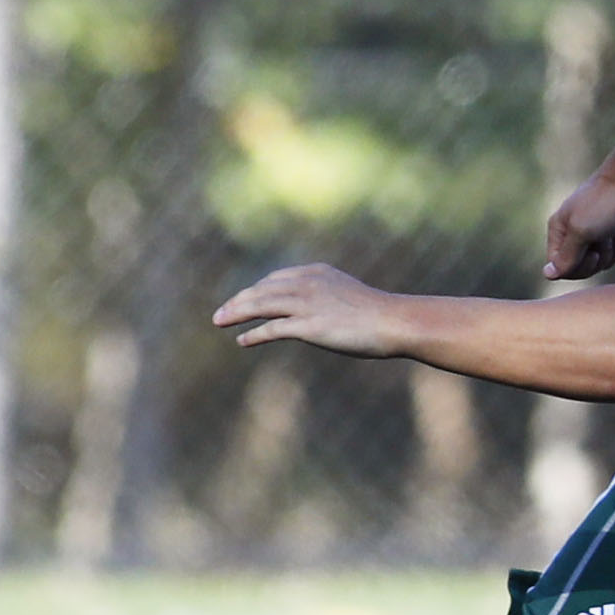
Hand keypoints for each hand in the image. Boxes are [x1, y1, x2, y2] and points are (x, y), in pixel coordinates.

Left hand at [214, 264, 402, 354]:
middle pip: (262, 290)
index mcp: (317, 273)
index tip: (244, 301)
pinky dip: (254, 334)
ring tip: (219, 322)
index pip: (276, 279)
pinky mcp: (309, 326)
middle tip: (220, 314)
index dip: (255, 291)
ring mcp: (307, 304)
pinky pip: (272, 329)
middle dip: (238, 301)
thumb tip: (324, 312)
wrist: (395, 321)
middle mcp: (308, 284)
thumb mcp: (351, 297)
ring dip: (236, 313)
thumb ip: (330, 298)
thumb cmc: (381, 314)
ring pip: (261, 305)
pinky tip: (242, 340)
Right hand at [543, 173, 614, 281]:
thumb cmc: (605, 204)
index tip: (594, 253)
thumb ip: (565, 256)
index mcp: (559, 229)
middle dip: (602, 256)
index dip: (580, 268)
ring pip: (607, 258)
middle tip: (607, 236)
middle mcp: (574, 228)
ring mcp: (597, 226)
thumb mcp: (582, 232)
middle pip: (586, 265)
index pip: (561, 267)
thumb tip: (548, 274)